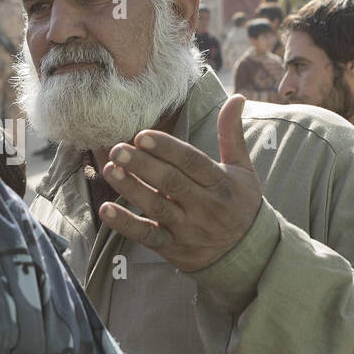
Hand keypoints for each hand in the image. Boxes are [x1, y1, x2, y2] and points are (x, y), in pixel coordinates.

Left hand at [99, 94, 262, 271]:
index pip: (192, 163)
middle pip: (171, 183)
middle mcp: (204, 206)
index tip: (143, 135)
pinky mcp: (172, 248)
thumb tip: (237, 97)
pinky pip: (147, 236)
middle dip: (143, 165)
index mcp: (220, 183)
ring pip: (157, 207)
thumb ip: (231, 134)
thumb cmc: (240, 204)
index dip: (168, 149)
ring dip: (131, 189)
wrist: (247, 255)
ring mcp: (187, 228)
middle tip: (118, 149)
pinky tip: (106, 210)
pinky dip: (126, 225)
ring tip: (110, 169)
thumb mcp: (242, 170)